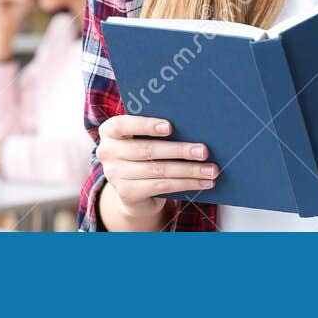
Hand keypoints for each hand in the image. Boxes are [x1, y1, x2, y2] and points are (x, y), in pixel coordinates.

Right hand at [97, 115, 216, 219]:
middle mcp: (107, 152)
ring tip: (211, 169)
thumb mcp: (143, 138)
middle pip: (147, 150)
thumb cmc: (144, 153)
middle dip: (179, 150)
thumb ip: (157, 129)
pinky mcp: (127, 193)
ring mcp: (114, 175)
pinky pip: (161, 186)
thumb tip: (192, 124)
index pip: (122, 125)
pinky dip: (186, 184)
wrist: (132, 190)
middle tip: (204, 151)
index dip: (146, 125)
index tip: (170, 126)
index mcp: (109, 131)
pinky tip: (203, 182)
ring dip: (189, 170)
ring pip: (158, 170)